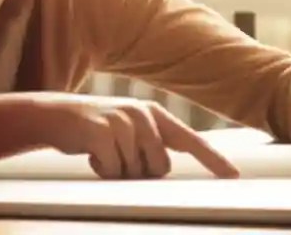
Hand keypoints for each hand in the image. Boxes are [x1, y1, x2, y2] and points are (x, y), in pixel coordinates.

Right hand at [0, 93, 239, 179]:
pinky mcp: (101, 132)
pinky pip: (113, 169)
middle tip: (118, 156)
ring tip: (103, 152)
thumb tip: (166, 171)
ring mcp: (122, 121)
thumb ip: (151, 144)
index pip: (190, 140)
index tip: (234, 176)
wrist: (55, 115)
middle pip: (159, 167)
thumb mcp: (128, 129)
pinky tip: (92, 154)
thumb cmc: (96, 129)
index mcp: (154, 114)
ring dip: (118, 171)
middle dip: (139, 171)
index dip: (213, 159)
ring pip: (135, 171)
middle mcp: (142, 115)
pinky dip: (102, 169)